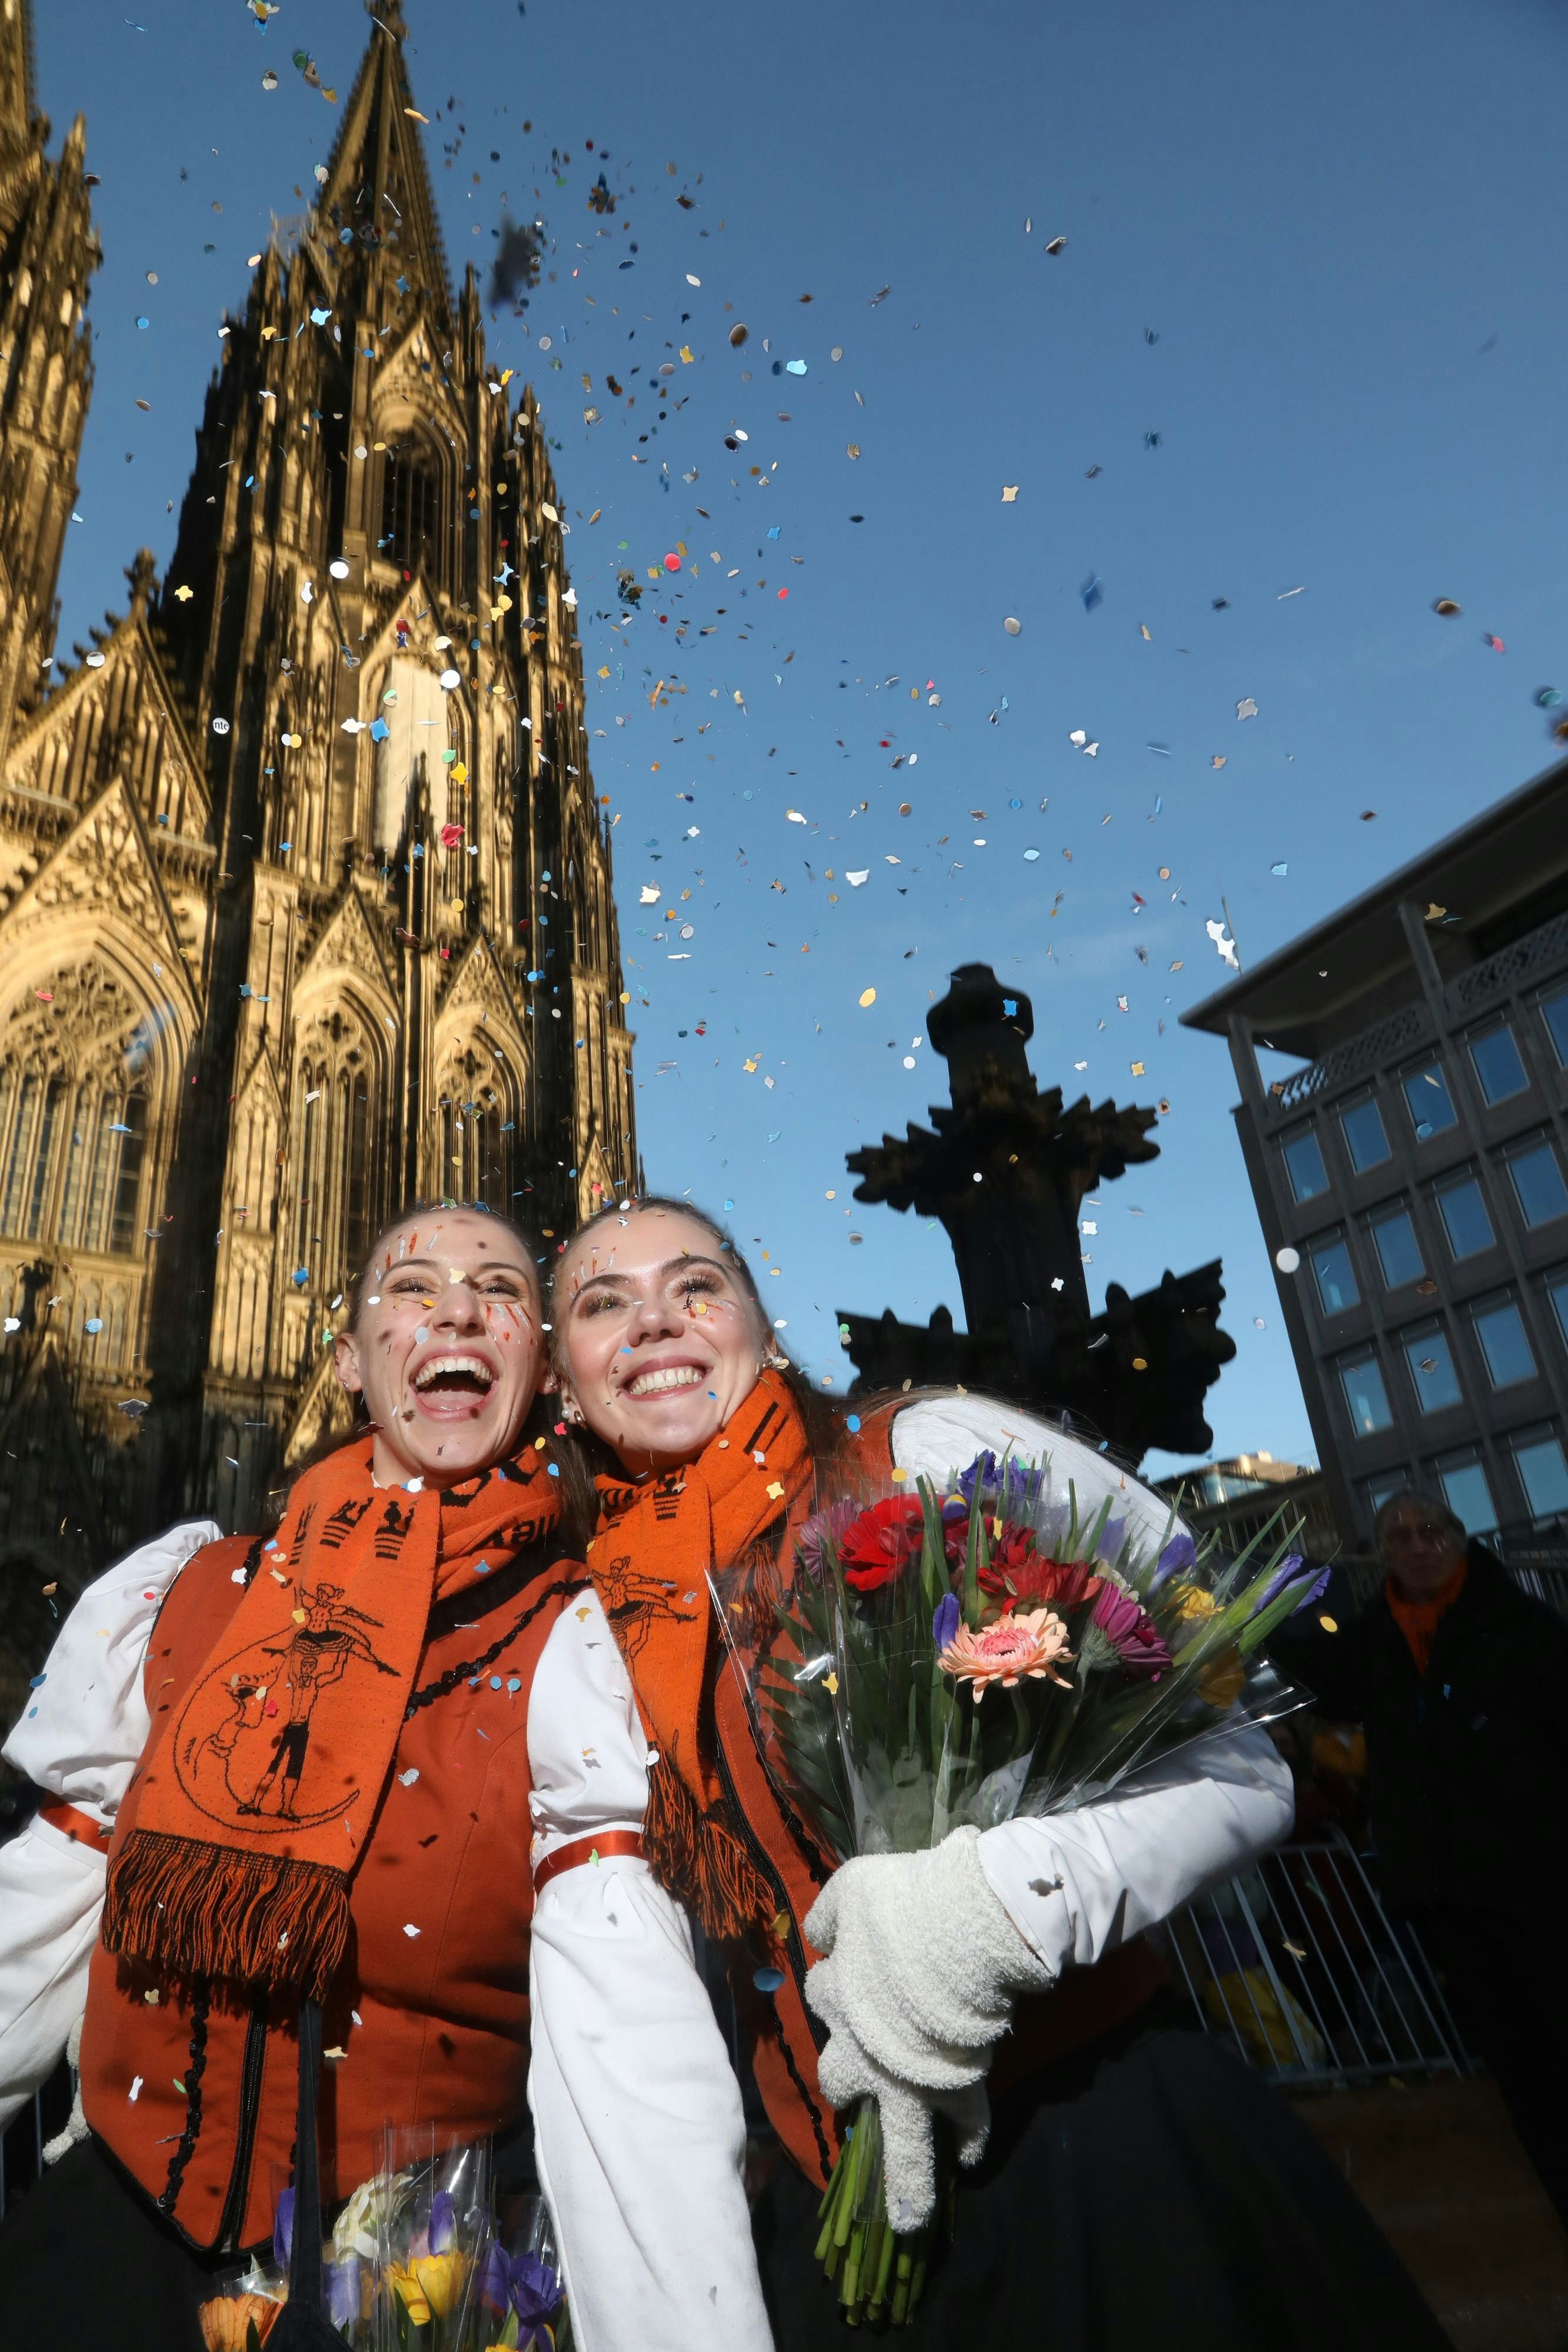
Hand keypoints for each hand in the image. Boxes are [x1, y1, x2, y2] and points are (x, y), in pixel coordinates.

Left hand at [803, 1829, 1052, 2228]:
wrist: (961, 1929)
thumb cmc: (903, 1903)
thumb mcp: (850, 1889)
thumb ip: (829, 1914)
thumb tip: (820, 1935)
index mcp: (838, 1999)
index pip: (821, 1996)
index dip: (835, 1983)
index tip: (847, 1969)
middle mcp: (865, 2049)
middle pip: (839, 2081)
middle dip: (844, 2084)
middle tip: (855, 2085)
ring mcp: (911, 2076)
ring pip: (900, 2143)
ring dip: (903, 2183)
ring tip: (904, 2221)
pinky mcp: (959, 2084)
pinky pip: (968, 2124)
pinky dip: (971, 2142)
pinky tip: (969, 2161)